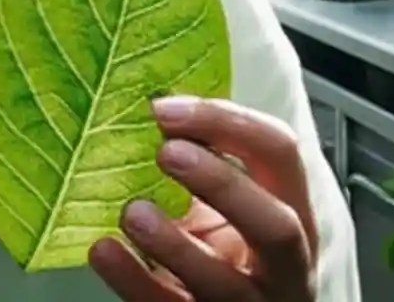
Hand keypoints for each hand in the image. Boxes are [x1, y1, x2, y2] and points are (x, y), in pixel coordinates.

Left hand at [90, 96, 317, 301]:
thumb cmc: (220, 252)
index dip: (228, 122)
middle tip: (167, 152)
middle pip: (276, 225)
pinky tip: (104, 250)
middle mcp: (282, 264)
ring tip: (133, 212)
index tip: (164, 109)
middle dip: (223, 184)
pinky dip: (133, 281)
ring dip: (176, 244)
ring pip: (225, 284)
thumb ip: (201, 162)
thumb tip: (147, 109)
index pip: (280, 154)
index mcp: (289, 211)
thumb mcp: (222, 205)